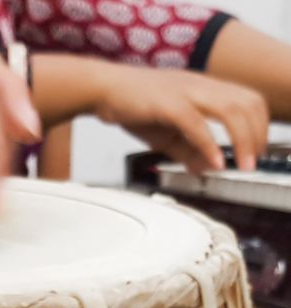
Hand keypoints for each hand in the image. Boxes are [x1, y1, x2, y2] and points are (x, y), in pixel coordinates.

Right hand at [33, 55, 267, 172]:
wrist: (103, 89)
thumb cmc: (132, 106)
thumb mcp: (166, 134)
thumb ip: (189, 151)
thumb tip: (207, 167)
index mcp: (205, 89)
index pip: (248, 101)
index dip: (259, 126)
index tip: (255, 152)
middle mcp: (202, 86)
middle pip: (248, 104)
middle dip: (257, 136)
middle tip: (252, 163)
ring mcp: (187, 92)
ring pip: (231, 110)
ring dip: (242, 140)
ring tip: (242, 166)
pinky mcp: (169, 103)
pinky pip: (197, 124)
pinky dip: (210, 144)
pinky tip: (214, 163)